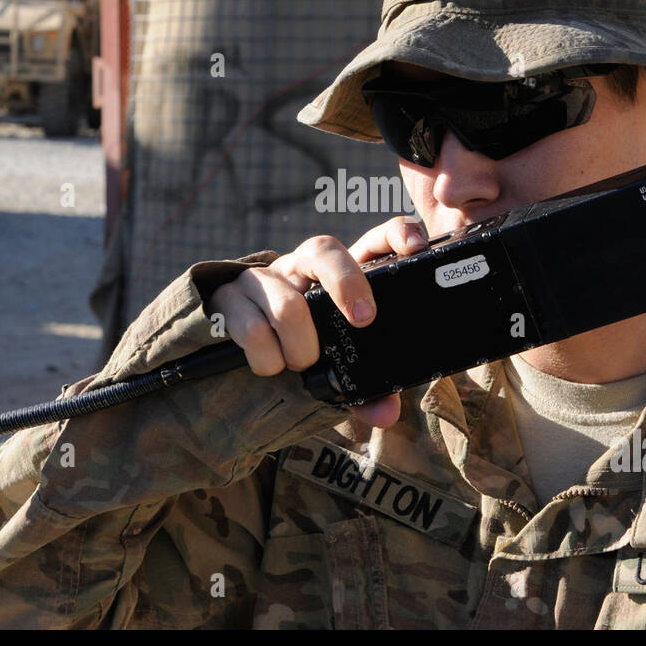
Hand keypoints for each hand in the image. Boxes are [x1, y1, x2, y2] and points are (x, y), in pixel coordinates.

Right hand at [205, 216, 429, 427]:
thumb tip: (387, 412)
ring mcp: (264, 278)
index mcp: (339, 274)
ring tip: (301, 363)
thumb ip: (365, 389)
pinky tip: (271, 365)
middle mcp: (302, 265)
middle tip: (364, 321)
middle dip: (347, 284)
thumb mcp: (336, 362)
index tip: (416, 249)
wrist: (234, 348)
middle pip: (324, 250)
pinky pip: (252, 329)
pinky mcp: (229, 297)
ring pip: (288, 305)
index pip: (374, 239)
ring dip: (301, 348)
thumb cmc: (299, 347)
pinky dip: (267, 359)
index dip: (397, 234)